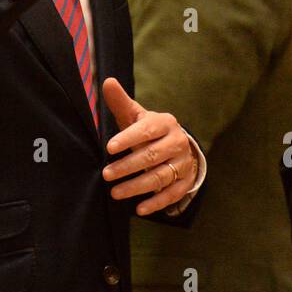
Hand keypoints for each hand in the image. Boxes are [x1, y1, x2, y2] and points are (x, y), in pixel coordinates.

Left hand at [100, 77, 198, 215]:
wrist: (176, 146)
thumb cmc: (148, 130)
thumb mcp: (136, 116)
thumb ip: (121, 102)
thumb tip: (107, 81)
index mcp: (165, 123)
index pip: (147, 130)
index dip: (128, 138)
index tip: (110, 148)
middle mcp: (178, 142)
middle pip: (152, 156)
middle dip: (128, 166)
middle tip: (107, 174)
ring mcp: (183, 163)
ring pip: (161, 176)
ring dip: (137, 186)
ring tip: (115, 193)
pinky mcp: (185, 181)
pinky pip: (172, 194)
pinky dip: (156, 202)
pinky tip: (139, 209)